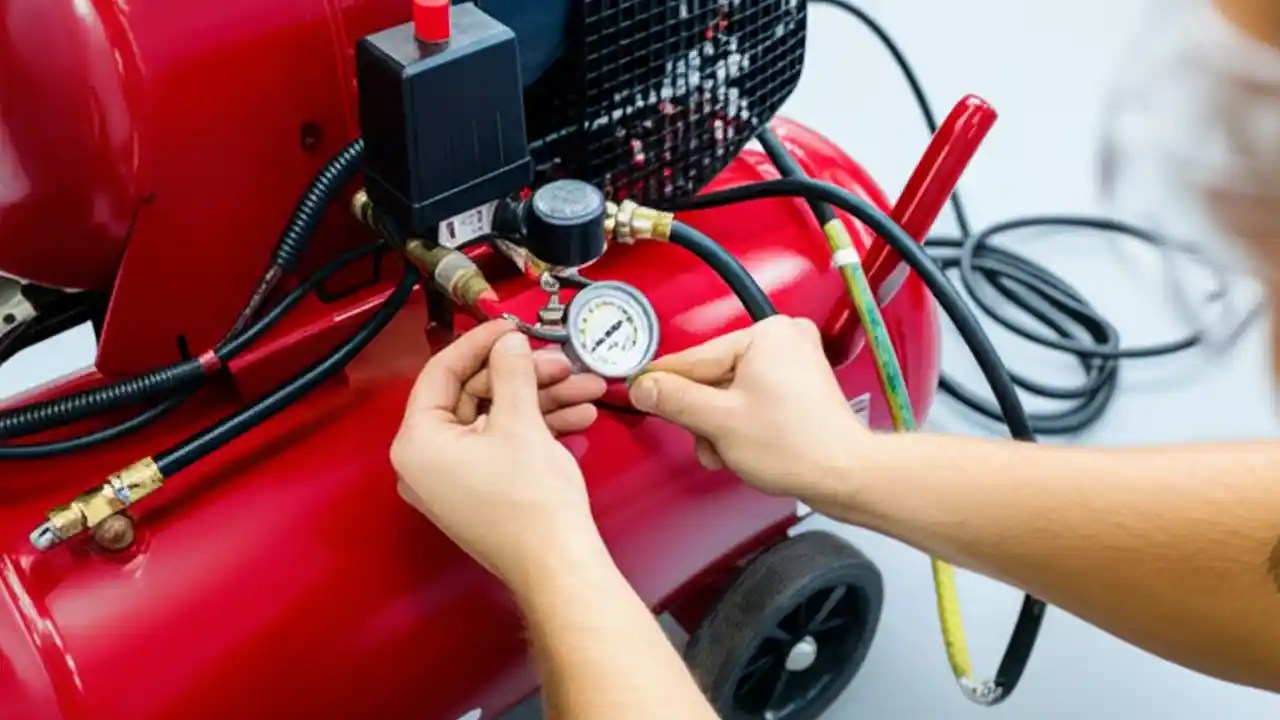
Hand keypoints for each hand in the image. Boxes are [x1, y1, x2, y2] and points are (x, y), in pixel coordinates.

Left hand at [391, 320, 608, 594]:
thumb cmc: (531, 506)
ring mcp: (453, 481)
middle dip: (525, 377)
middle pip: (475, 395)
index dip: (480, 342)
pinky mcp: (480, 492)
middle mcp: (426, 464)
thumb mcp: (520, 420)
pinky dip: (538, 429)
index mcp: (417, 443)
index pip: (442, 372)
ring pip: (497, 420)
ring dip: (542, 401)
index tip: (509, 326)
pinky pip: (504, 446)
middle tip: (560, 361)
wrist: (560, 566)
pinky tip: (578, 418)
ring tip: (585, 389)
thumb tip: (508, 343)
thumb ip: (511, 371)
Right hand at [628, 316, 864, 498]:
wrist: (845, 475)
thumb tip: (645, 386)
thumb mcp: (719, 421)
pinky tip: (741, 447)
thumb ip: (675, 400)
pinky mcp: (797, 385)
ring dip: (719, 425)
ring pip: (729, 391)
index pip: (695, 358)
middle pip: (712, 376)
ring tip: (728, 450)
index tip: (637, 391)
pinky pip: (750, 398)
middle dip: (702, 415)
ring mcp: (793, 362)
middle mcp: (782, 339)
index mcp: (765, 334)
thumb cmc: (798, 445)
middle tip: (703, 439)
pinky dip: (739, 423)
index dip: (663, 382)